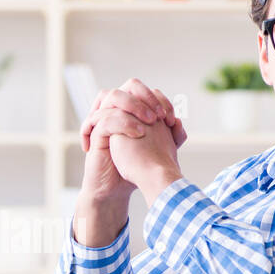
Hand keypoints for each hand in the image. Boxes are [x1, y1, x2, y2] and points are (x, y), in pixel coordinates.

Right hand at [78, 79, 186, 203]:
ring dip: (134, 105)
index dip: (161, 100)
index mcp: (130, 111)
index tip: (171, 120)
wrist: (117, 188)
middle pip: (129, 85)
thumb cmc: (135, 168)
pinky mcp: (95, 134)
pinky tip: (139, 134)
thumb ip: (170, 137)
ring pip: (113, 96)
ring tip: (150, 122)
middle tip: (160, 116)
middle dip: (147, 97)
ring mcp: (103, 120)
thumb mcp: (157, 151)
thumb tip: (179, 123)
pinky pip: (105, 119)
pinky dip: (123, 122)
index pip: (146, 91)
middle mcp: (116, 111)